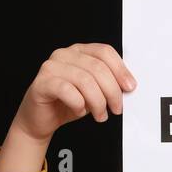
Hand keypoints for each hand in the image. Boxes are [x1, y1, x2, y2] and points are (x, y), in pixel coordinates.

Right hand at [12, 43, 136, 141]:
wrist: (42, 119)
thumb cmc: (68, 103)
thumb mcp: (95, 91)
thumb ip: (108, 84)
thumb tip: (127, 87)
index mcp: (79, 51)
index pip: (105, 52)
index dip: (121, 70)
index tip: (130, 88)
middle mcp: (64, 55)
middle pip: (98, 68)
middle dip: (112, 92)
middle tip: (116, 108)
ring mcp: (51, 67)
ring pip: (85, 80)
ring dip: (98, 102)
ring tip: (100, 115)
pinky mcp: (42, 82)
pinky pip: (68, 91)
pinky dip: (78, 105)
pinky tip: (79, 111)